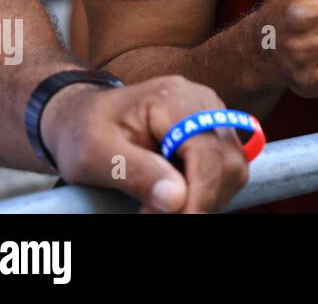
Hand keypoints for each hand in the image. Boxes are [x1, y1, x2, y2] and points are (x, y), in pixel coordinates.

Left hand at [41, 75, 249, 212]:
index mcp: (172, 99)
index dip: (199, 193)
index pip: (206, 150)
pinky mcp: (213, 131)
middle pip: (229, 160)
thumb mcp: (94, 155)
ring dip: (207, 197)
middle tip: (161, 215)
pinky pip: (226, 167)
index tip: (177, 219)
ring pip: (234, 167)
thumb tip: (177, 200)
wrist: (83, 116)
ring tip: (166, 208)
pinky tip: (177, 197)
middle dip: (203, 199)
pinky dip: (207, 190)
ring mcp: (212, 115)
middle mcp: (202, 102)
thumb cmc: (84, 132)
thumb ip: (136, 173)